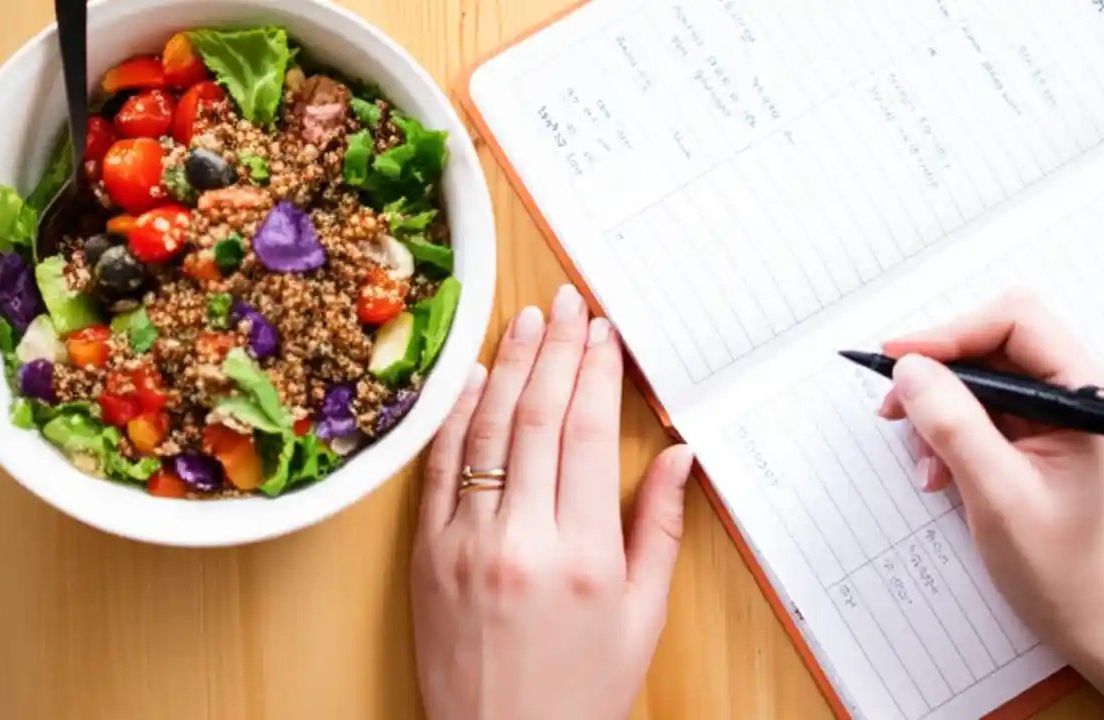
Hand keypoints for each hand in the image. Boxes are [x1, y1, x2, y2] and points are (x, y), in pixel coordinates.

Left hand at [411, 286, 693, 719]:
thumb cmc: (582, 692)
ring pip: (486, 431)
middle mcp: (521, 539)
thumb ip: (660, 529)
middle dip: (556, 350)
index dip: (596, 372)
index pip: (587, 434)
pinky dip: (454, 417)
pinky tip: (472, 380)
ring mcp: (465, 543)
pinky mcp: (426, 555)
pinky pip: (439, 469)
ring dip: (508, 367)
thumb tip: (676, 455)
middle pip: (539, 417)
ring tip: (525, 322)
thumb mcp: (642, 617)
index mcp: (585, 555)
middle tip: (567, 305)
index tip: (604, 333)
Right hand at [880, 292, 1103, 716]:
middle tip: (894, 409)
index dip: (951, 332)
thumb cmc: (1059, 568)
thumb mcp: (998, 495)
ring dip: (937, 414)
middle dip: (938, 376)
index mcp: (1086, 395)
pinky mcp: (1029, 437)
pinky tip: (937, 475)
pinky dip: (945, 436)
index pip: (1016, 322)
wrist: (1089, 621)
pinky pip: (975, 411)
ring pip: (975, 378)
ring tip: (926, 467)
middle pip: (990, 343)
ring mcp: (1050, 415)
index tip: (897, 358)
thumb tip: (909, 370)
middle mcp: (1072, 393)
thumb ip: (955, 425)